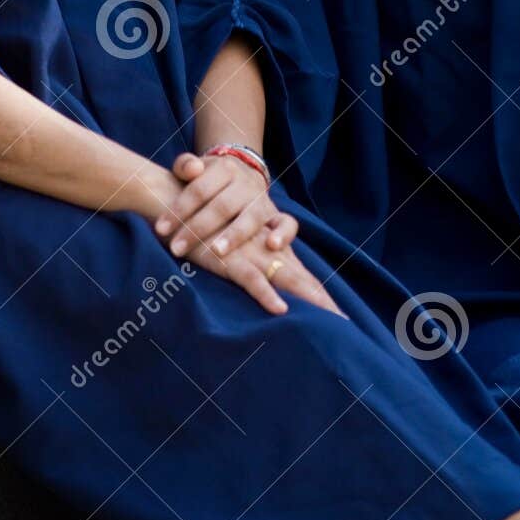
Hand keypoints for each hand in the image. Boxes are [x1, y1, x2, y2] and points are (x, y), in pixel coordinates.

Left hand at [155, 152, 296, 259]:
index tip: (160, 229)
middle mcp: (245, 184)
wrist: (242, 174)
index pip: (199, 189)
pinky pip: (288, 223)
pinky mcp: (276, 215)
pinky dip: (283, 234)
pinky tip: (272, 247)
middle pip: (221, 206)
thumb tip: (191, 168)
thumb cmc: (208, 179)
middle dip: (197, 228)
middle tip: (176, 248)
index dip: (179, 209)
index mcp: (223, 169)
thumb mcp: (195, 168)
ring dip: (234, 235)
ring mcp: (263, 200)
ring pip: (251, 217)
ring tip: (216, 251)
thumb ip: (185, 165)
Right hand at [176, 221, 345, 317]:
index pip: (297, 268)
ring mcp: (250, 251)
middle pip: (300, 276)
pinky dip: (265, 295)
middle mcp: (263, 246)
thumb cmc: (199, 219)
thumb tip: (251, 270)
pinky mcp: (229, 258)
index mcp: (264, 243)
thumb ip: (239, 255)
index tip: (335, 312)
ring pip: (286, 278)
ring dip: (307, 299)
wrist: (174, 197)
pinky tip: (280, 309)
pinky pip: (251, 279)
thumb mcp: (222, 238)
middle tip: (345, 321)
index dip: (315, 289)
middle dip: (321, 299)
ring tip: (330, 320)